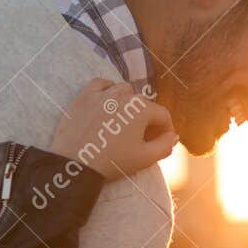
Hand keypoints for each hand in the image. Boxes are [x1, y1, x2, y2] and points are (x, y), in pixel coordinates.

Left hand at [48, 79, 177, 179]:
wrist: (75, 163)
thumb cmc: (112, 162)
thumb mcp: (145, 158)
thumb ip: (165, 146)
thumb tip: (173, 136)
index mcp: (141, 109)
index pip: (162, 114)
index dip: (166, 129)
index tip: (162, 141)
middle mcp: (124, 95)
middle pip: (144, 104)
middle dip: (148, 119)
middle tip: (143, 137)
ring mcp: (103, 93)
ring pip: (124, 90)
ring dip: (129, 102)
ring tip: (126, 119)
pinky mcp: (84, 96)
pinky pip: (101, 84)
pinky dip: (108, 89)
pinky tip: (108, 100)